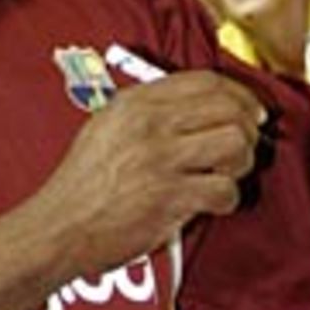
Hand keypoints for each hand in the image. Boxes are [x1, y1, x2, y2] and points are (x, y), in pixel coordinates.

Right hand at [30, 70, 267, 280]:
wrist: (59, 227)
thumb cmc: (82, 184)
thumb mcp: (106, 126)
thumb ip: (148, 111)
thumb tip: (200, 108)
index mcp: (135, 102)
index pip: (205, 81)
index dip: (239, 94)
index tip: (250, 110)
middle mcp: (150, 124)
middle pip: (229, 108)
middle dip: (248, 128)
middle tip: (246, 146)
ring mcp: (161, 160)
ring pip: (235, 143)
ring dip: (242, 162)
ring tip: (227, 174)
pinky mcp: (170, 197)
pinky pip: (224, 189)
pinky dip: (227, 199)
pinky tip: (213, 203)